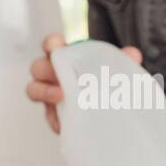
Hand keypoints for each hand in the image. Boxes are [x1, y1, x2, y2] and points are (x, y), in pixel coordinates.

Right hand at [26, 32, 142, 134]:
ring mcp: (49, 95)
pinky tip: (66, 121)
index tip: (56, 45)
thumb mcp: (115, 71)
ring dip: (44, 91)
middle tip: (59, 75)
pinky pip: (48, 117)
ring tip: (60, 96)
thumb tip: (132, 54)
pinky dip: (55, 118)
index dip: (51, 44)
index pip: (51, 46)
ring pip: (33, 89)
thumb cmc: (104, 85)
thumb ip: (123, 61)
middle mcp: (52, 75)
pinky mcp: (53, 116)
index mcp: (65, 58)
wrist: (109, 115)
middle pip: (38, 67)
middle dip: (46, 69)